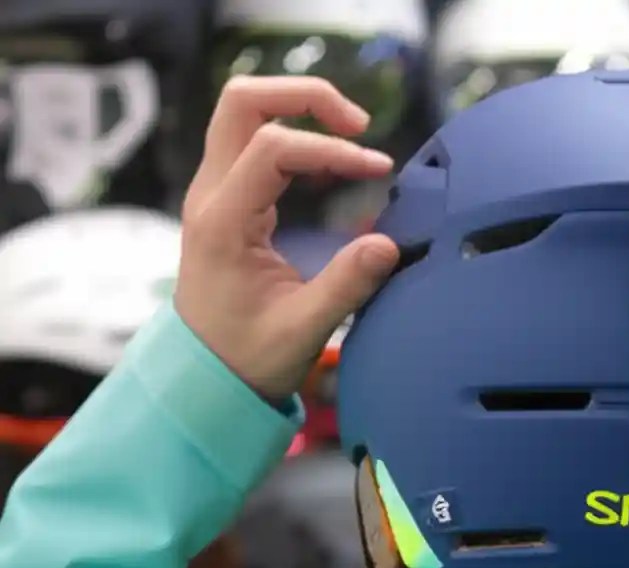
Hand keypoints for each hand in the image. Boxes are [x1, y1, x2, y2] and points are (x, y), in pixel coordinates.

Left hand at [175, 77, 400, 400]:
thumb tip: (390, 244)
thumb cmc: (248, 357)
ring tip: (354, 135)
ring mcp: (214, 191)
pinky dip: (298, 132)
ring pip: (244, 110)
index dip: (330, 149)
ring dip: (300, 107)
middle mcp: (210, 195)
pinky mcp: (228, 196)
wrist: (204, 376)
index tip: (378, 172)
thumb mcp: (302, 330)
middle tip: (359, 125)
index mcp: (222, 223)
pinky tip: (335, 163)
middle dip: (306, 97)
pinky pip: (256, 138)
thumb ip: (346, 286)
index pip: (273, 148)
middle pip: (242, 100)